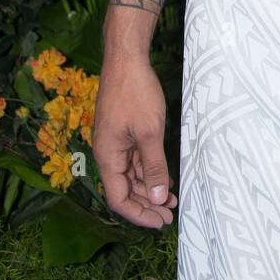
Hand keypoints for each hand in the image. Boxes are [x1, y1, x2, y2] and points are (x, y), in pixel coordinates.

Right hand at [92, 54, 176, 228]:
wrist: (126, 58)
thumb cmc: (135, 92)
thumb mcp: (150, 132)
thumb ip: (154, 167)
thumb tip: (158, 199)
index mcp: (107, 156)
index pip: (118, 198)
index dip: (138, 214)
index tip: (160, 222)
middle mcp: (108, 152)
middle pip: (124, 189)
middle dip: (146, 204)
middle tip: (170, 214)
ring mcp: (115, 142)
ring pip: (130, 175)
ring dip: (149, 188)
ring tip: (172, 199)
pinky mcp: (124, 132)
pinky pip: (134, 160)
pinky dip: (149, 171)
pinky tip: (166, 177)